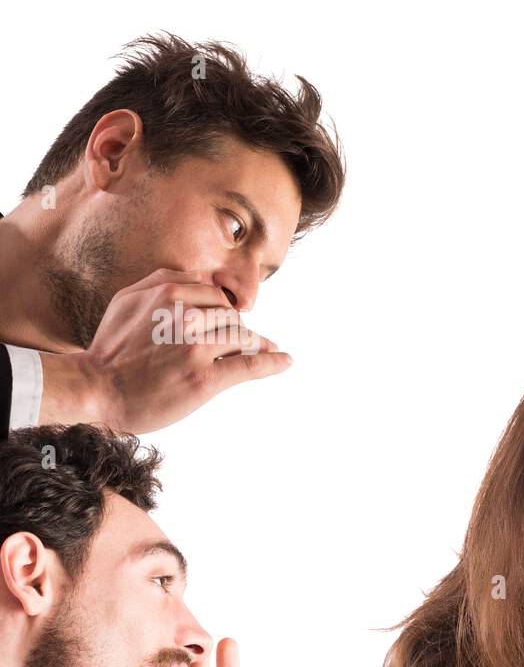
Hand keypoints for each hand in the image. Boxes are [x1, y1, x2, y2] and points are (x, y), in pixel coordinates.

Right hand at [39, 268, 291, 433]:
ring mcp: (196, 347)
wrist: (95, 388)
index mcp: (167, 293)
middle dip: (239, 329)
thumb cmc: (111, 348)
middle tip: (249, 341)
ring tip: (270, 350)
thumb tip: (200, 277)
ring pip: (242, 338)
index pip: (215, 296)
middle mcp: (184, 315)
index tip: (230, 321)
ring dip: (259, 344)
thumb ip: (163, 282)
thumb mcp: (128, 301)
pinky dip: (272, 362)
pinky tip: (284, 360)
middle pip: (231, 317)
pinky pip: (249, 364)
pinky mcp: (204, 378)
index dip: (224, 311)